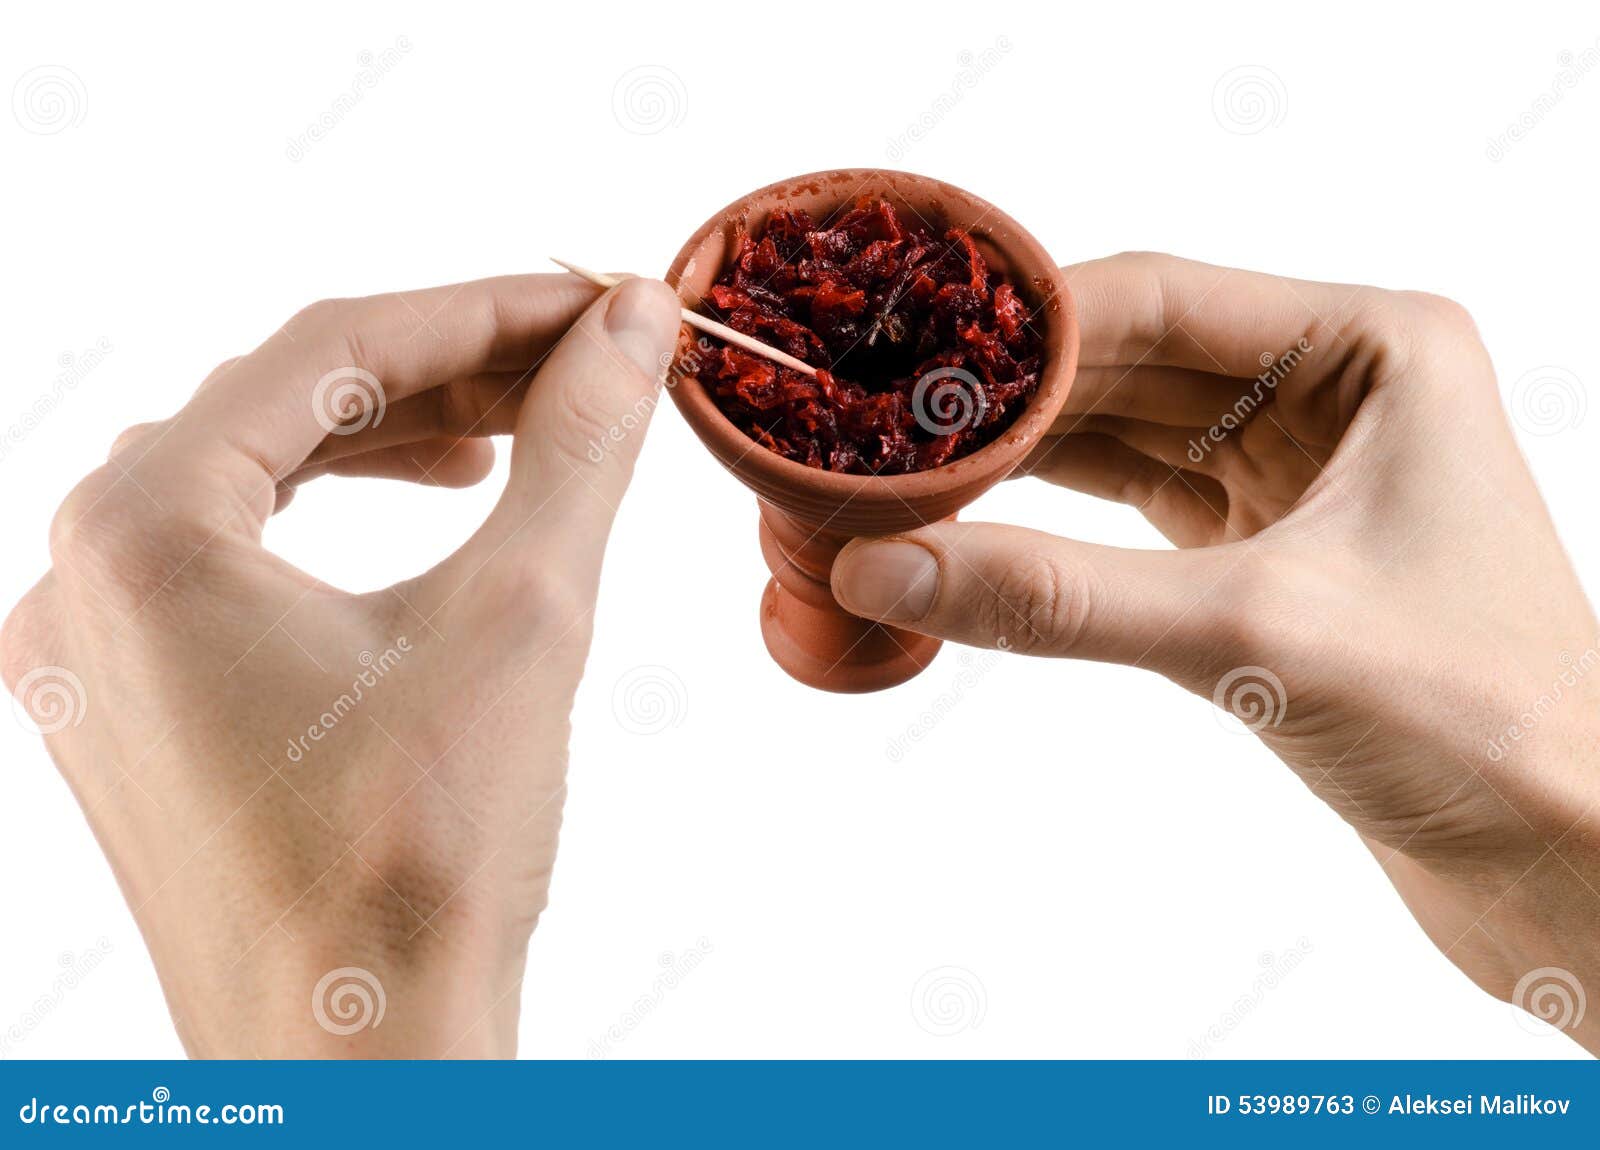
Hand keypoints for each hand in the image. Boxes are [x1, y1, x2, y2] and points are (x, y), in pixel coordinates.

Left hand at [0, 274, 681, 1056]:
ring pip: (256, 477)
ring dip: (393, 439)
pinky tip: (434, 519)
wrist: (361, 1071)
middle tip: (578, 357)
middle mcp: (82, 583)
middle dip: (447, 370)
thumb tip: (633, 322)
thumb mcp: (521, 619)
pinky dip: (339, 520)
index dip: (490, 307)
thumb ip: (576, 444)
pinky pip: (234, 560)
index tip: (603, 297)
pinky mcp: (134, 714)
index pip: (330, 351)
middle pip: (283, 406)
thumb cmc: (419, 870)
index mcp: (141, 536)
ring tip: (519, 433)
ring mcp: (96, 655)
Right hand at [831, 252, 1599, 1051]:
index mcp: (1373, 348)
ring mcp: (1294, 471)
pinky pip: (1129, 512)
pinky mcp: (1261, 554)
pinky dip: (1049, 526)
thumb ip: (1059, 599)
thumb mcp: (1253, 635)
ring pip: (1118, 438)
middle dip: (1001, 403)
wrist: (1562, 860)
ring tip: (898, 477)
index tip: (902, 362)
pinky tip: (969, 528)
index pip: (1154, 299)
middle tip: (875, 430)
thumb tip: (887, 566)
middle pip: (1123, 365)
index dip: (1018, 333)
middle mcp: (1333, 390)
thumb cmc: (1484, 726)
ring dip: (1014, 462)